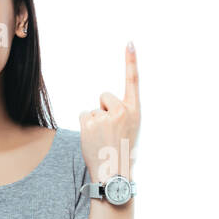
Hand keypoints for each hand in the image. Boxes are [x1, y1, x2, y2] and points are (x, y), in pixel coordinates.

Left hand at [79, 40, 140, 181]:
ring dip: (94, 122)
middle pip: (104, 96)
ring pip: (93, 109)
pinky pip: (83, 116)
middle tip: (108, 131)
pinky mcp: (90, 123)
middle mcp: (122, 111)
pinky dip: (85, 127)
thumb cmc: (120, 153)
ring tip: (101, 139)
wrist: (113, 175)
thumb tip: (104, 106)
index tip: (129, 43)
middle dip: (103, 109)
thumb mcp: (129, 130)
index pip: (133, 81)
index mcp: (135, 112)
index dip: (131, 61)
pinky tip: (93, 139)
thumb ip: (121, 114)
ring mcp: (106, 117)